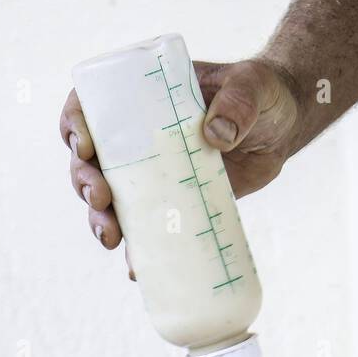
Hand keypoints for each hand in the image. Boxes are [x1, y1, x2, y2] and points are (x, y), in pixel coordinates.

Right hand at [59, 59, 301, 270]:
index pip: (89, 106)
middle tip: (102, 198)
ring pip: (107, 200)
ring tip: (111, 238)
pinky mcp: (171, 204)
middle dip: (85, 182)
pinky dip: (137, 251)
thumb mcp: (251, 87)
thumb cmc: (260, 93)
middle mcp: (135, 137)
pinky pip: (144, 230)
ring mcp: (150, 173)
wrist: (283, 128)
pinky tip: (136, 269)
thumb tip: (216, 135)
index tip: (86, 147)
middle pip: (89, 161)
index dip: (74, 126)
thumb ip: (238, 104)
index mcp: (139, 98)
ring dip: (99, 220)